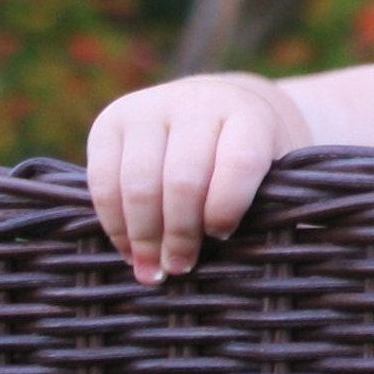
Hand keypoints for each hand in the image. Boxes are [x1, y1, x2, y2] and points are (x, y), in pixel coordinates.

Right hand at [86, 73, 302, 284]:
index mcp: (248, 115)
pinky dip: (114, 224)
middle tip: (182, 268)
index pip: (238, 162)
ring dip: (144, 237)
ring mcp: (149, 108)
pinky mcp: (110, 122)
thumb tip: (248, 264)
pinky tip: (130, 250)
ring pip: (138, 184)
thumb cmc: (245, 157)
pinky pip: (103, 182)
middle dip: (181, 234)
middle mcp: (198, 102)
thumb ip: (264, 204)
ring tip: (154, 271)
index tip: (223, 236)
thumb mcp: (270, 170)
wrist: (215, 107)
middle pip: (183, 180)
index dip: (228, 206)